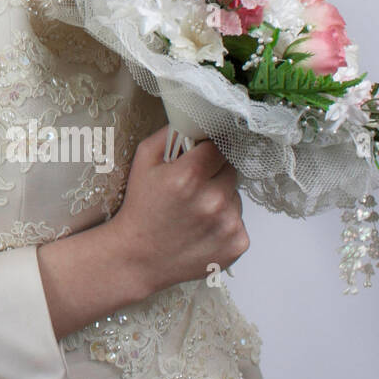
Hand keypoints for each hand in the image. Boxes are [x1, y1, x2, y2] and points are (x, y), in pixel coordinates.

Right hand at [106, 126, 248, 294]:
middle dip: (215, 174)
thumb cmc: (141, 208)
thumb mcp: (142, 162)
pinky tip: (203, 229)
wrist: (139, 257)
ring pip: (236, 196)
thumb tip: (194, 121)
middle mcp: (213, 200)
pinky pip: (240, 221)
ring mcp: (229, 224)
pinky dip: (225, 222)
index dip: (208, 151)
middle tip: (193, 188)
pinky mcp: (238, 244)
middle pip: (230, 170)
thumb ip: (168, 134)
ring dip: (221, 199)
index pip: (219, 147)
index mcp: (189, 176)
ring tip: (196, 212)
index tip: (200, 158)